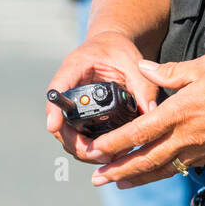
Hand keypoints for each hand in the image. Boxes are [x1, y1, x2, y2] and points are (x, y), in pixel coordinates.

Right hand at [46, 32, 161, 161]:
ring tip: (108, 158)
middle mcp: (68, 86)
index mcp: (76, 66)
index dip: (55, 108)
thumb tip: (151, 111)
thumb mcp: (134, 62)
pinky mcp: (79, 113)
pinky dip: (89, 146)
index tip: (53, 126)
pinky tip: (108, 153)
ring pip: (67, 132)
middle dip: (75, 141)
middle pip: (60, 119)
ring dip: (83, 149)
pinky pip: (78, 134)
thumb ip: (143, 84)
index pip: (59, 87)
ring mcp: (71, 102)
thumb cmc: (119, 50)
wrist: (111, 47)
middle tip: (98, 154)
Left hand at [83, 54, 204, 188]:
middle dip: (118, 170)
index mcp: (181, 111)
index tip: (95, 150)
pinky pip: (182, 167)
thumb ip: (170, 71)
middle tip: (96, 178)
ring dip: (137, 178)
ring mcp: (201, 149)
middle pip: (145, 160)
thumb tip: (143, 67)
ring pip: (163, 169)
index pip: (139, 132)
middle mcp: (187, 136)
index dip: (114, 143)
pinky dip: (162, 173)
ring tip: (117, 183)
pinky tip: (153, 173)